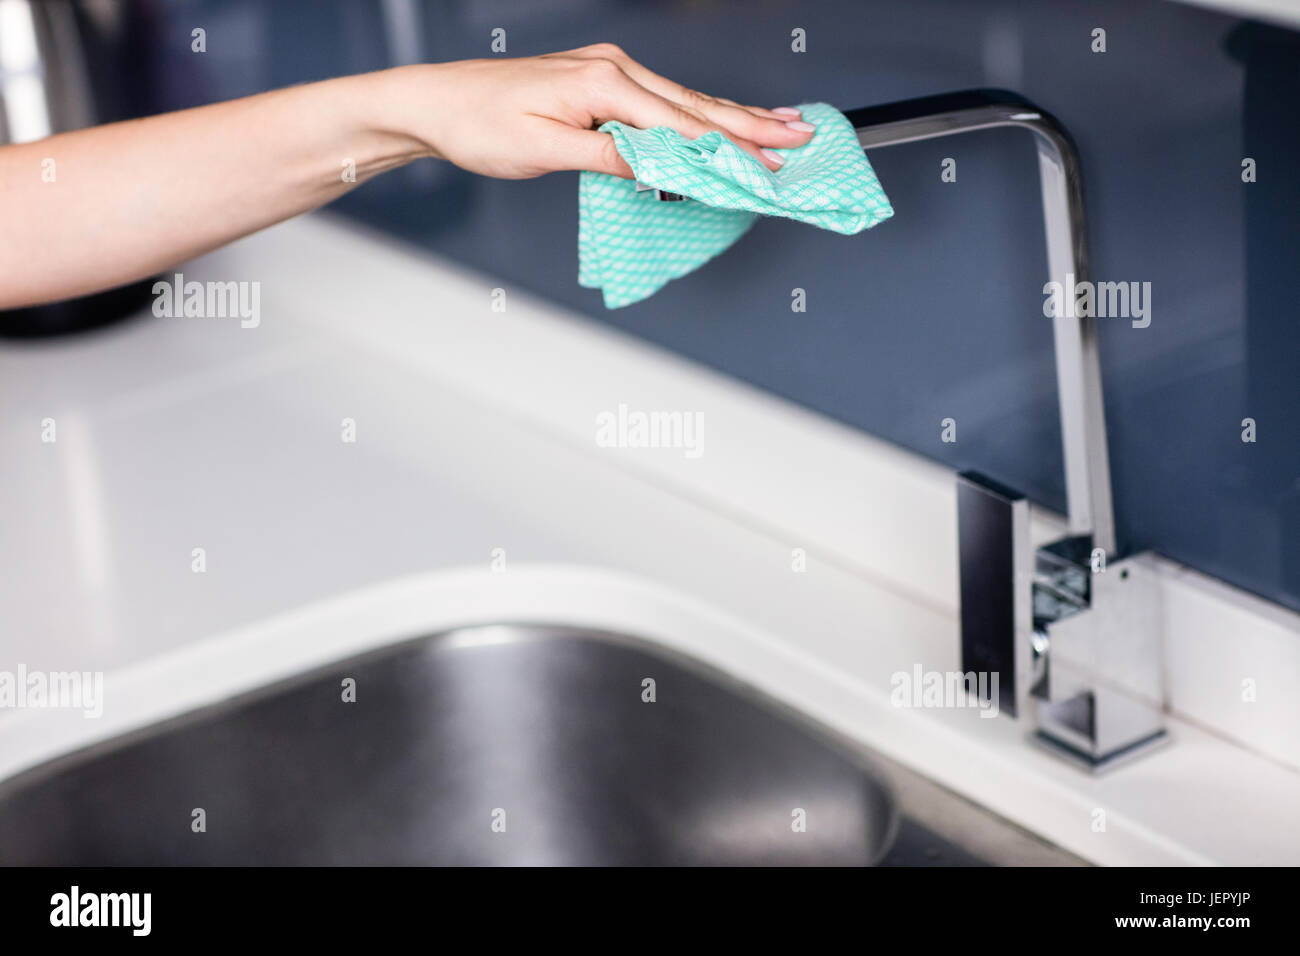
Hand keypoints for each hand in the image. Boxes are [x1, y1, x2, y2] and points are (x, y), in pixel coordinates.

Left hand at [394, 44, 815, 178]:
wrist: (438, 103)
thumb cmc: (480, 125)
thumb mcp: (543, 149)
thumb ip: (608, 157)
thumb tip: (661, 167)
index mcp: (604, 82)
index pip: (682, 123)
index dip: (731, 149)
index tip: (769, 167)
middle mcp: (613, 69)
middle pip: (696, 104)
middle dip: (752, 126)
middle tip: (801, 139)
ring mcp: (608, 73)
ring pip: (684, 101)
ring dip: (733, 119)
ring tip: (780, 128)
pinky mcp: (600, 84)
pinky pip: (662, 102)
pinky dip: (697, 115)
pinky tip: (719, 120)